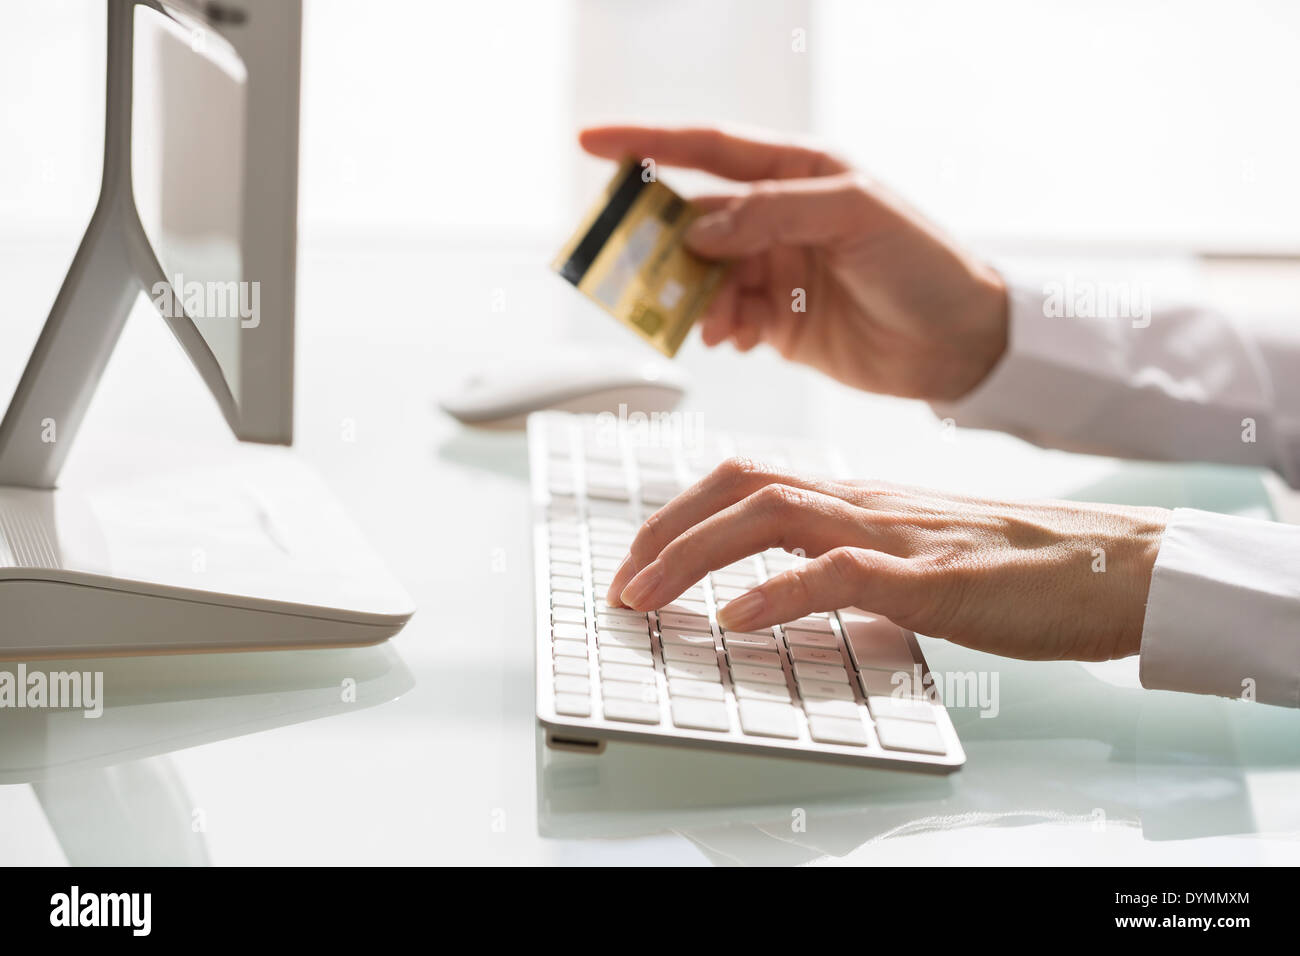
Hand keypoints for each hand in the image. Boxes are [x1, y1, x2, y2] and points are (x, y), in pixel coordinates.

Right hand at [579, 125, 1008, 401]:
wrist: (963, 344)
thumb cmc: (925, 264)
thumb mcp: (855, 216)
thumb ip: (772, 213)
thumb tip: (699, 229)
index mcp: (798, 172)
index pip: (709, 149)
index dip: (647, 144)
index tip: (590, 143)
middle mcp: (779, 217)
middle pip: (694, 217)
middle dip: (659, 239)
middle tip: (627, 261)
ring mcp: (776, 270)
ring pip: (704, 276)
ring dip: (693, 297)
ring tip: (713, 319)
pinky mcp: (780, 321)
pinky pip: (725, 319)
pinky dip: (718, 328)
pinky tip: (734, 338)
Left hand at [606, 459, 1168, 662]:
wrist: (1113, 564)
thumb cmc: (1013, 565)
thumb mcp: (910, 554)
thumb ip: (847, 560)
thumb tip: (779, 594)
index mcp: (857, 496)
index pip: (748, 479)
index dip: (680, 512)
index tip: (639, 558)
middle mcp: (865, 501)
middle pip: (741, 485)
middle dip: (665, 529)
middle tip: (621, 585)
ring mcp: (899, 533)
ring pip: (774, 514)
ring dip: (696, 554)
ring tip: (647, 597)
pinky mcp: (935, 577)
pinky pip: (842, 572)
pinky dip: (779, 592)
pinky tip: (738, 619)